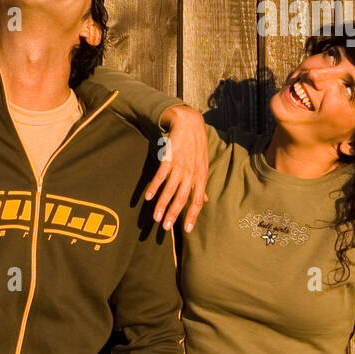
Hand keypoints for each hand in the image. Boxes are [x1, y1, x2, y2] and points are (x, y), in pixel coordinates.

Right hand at [144, 106, 208, 231]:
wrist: (189, 123)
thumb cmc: (196, 146)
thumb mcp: (203, 165)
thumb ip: (201, 184)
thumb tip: (205, 200)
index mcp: (201, 177)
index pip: (198, 200)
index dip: (192, 215)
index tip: (187, 230)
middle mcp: (191, 173)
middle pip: (182, 198)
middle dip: (173, 214)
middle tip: (165, 228)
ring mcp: (180, 166)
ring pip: (170, 190)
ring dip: (162, 204)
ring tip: (156, 217)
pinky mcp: (169, 158)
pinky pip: (161, 175)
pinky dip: (154, 186)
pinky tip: (148, 196)